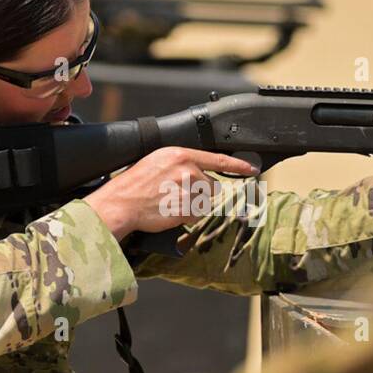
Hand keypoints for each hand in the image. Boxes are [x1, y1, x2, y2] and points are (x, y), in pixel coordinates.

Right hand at [83, 147, 258, 238]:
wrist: (121, 203)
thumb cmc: (135, 184)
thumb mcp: (157, 161)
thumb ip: (181, 163)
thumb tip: (199, 172)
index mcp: (180, 154)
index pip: (217, 159)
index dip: (238, 166)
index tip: (251, 169)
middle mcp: (187, 170)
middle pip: (212, 186)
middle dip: (200, 194)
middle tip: (176, 196)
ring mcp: (188, 190)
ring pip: (205, 202)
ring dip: (193, 206)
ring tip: (170, 203)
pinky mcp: (186, 208)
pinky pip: (197, 215)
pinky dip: (186, 217)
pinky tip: (170, 211)